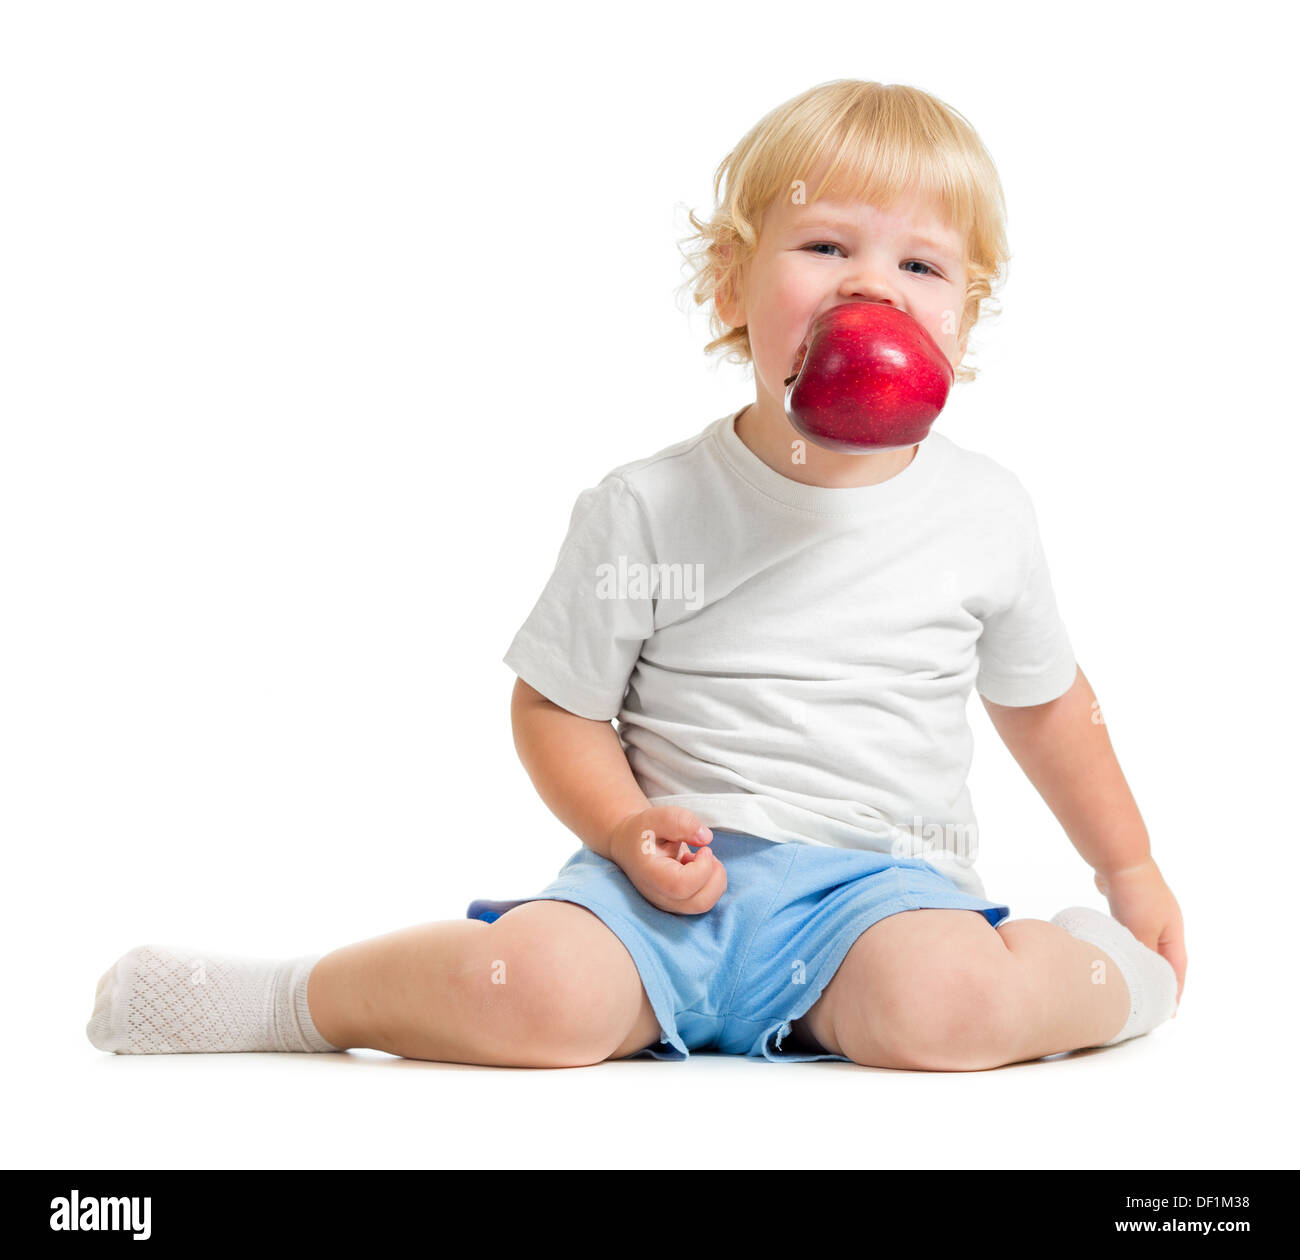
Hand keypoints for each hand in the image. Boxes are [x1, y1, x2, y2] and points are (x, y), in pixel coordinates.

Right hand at [609, 806, 725, 914]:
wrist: (631, 844)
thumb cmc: (644, 831)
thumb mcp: (658, 816)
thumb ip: (681, 822)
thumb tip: (706, 837)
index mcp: (650, 875)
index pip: (682, 886)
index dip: (702, 868)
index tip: (703, 848)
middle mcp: (659, 896)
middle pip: (700, 903)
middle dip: (715, 876)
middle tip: (706, 853)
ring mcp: (669, 904)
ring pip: (705, 904)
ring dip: (714, 879)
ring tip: (700, 859)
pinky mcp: (679, 904)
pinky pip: (705, 901)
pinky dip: (711, 883)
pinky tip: (697, 867)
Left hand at [1094, 858, 1186, 1007]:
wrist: (1119, 859)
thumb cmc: (1135, 895)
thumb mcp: (1141, 931)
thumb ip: (1143, 956)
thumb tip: (1139, 976)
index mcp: (1174, 931)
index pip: (1177, 969)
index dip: (1174, 991)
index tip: (1169, 1012)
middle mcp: (1165, 923)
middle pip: (1164, 959)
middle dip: (1159, 981)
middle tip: (1150, 1003)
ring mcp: (1148, 913)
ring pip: (1146, 946)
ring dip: (1141, 963)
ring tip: (1133, 983)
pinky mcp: (1129, 905)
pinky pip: (1130, 933)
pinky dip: (1126, 947)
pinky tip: (1116, 955)